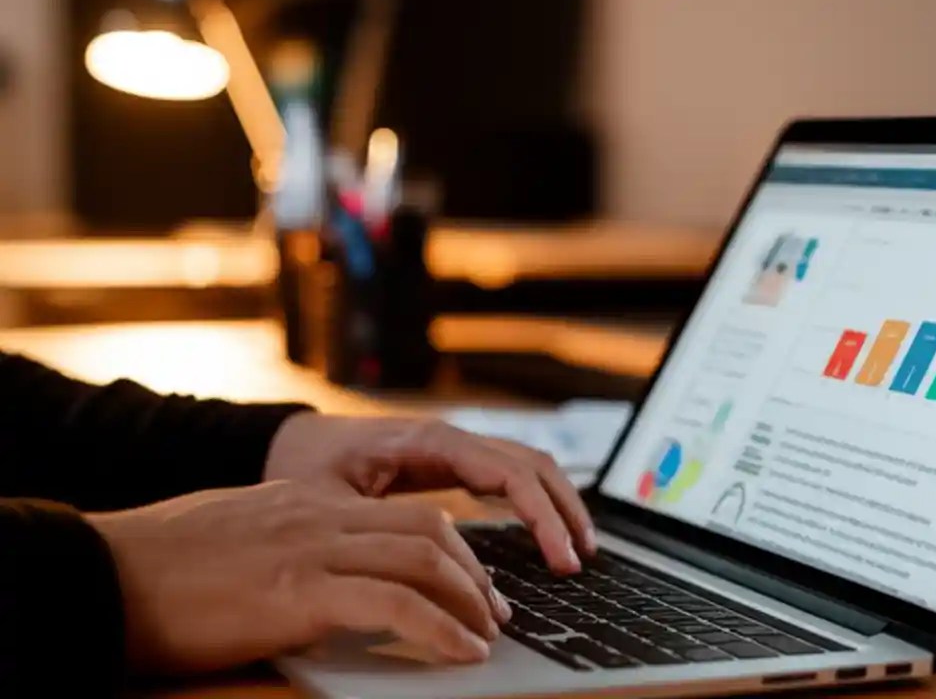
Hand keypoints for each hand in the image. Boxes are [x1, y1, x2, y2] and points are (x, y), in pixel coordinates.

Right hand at [88, 481, 511, 673]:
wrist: (104, 574)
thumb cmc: (161, 569)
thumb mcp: (242, 541)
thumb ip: (294, 552)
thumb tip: (326, 591)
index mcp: (308, 502)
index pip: (403, 514)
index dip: (452, 549)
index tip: (471, 583)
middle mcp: (319, 515)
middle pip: (430, 529)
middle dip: (474, 573)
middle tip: (492, 613)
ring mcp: (312, 548)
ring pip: (426, 558)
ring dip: (470, 601)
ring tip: (486, 636)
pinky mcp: (298, 591)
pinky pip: (396, 603)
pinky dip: (440, 628)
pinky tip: (461, 652)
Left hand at [264, 413, 595, 573]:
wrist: (287, 443)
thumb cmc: (303, 467)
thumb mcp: (330, 501)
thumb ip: (381, 527)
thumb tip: (438, 566)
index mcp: (429, 440)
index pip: (509, 473)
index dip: (542, 515)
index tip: (560, 557)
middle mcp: (451, 437)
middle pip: (531, 464)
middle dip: (563, 510)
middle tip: (580, 560)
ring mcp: (454, 446)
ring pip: (527, 465)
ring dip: (558, 502)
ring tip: (579, 548)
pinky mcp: (451, 461)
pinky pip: (508, 474)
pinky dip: (535, 500)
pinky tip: (546, 529)